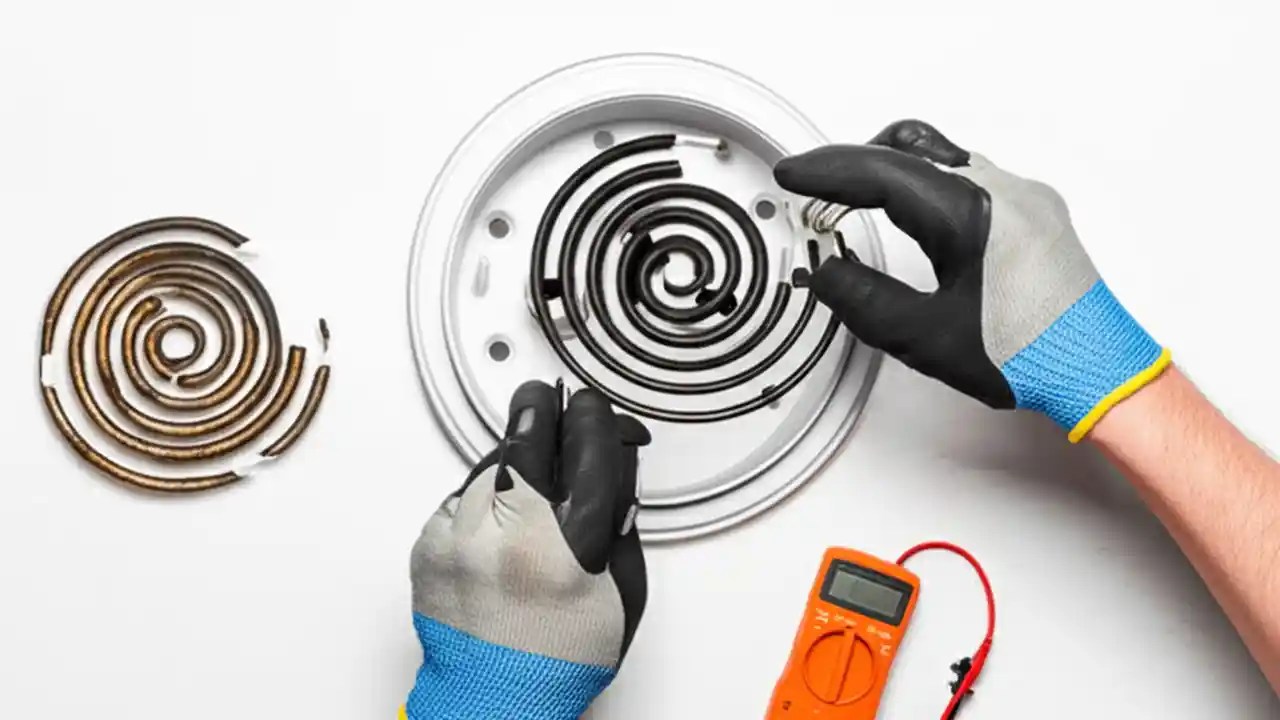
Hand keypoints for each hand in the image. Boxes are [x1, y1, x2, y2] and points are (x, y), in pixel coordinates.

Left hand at [402, 381, 649, 719]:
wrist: (493, 699)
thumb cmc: (561, 656)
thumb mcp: (622, 588)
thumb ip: (621, 516)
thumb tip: (613, 457)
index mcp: (571, 539)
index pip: (587, 439)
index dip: (594, 415)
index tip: (595, 412)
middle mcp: (512, 527)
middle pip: (529, 425)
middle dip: (545, 406)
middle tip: (553, 402)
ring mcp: (463, 532)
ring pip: (490, 458)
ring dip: (513, 462)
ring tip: (528, 501)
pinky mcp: (429, 542)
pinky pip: (459, 495)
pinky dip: (480, 500)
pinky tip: (496, 529)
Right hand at [775, 120, 1170, 440]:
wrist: (1100, 370)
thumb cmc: (1029, 356)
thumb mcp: (926, 338)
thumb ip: (865, 301)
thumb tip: (827, 274)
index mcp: (972, 214)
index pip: (882, 172)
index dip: (828, 172)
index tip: (793, 174)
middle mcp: (1002, 192)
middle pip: (910, 147)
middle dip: (854, 164)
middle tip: (816, 192)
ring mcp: (1025, 198)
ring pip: (941, 158)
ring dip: (890, 173)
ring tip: (854, 206)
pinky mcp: (1035, 214)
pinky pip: (968, 178)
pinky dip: (924, 186)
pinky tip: (910, 220)